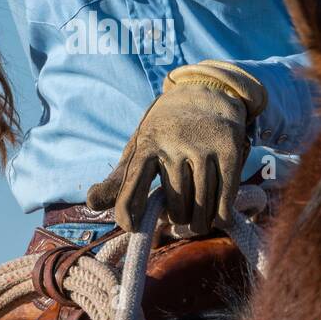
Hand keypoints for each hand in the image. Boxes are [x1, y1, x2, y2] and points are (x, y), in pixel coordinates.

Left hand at [86, 60, 266, 233]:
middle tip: (176, 219)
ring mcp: (203, 146)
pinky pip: (224, 197)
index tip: (129, 226)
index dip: (128, 208)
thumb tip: (92, 203)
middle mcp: (174, 143)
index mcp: (148, 143)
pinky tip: (216, 217)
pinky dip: (220, 215)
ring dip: (198, 222)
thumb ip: (119, 179)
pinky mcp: (229, 150)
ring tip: (195, 223)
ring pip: (201, 204)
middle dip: (174, 219)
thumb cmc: (167, 131)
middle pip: (175, 203)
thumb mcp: (140, 147)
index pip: (132, 181)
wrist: (207, 93)